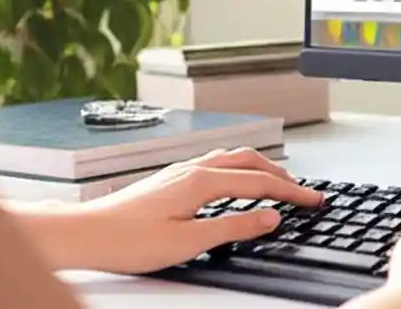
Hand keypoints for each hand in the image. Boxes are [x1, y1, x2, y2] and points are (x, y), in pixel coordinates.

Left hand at [14, 147, 322, 273]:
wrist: (86, 233)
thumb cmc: (128, 240)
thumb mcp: (188, 242)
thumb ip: (233, 228)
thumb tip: (270, 218)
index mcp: (202, 181)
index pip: (260, 182)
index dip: (292, 192)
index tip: (314, 200)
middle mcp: (193, 169)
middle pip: (251, 161)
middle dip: (282, 174)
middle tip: (303, 191)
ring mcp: (181, 170)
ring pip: (233, 158)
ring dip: (261, 167)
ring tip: (278, 182)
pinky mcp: (171, 178)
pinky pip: (217, 163)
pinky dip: (240, 169)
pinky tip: (236, 182)